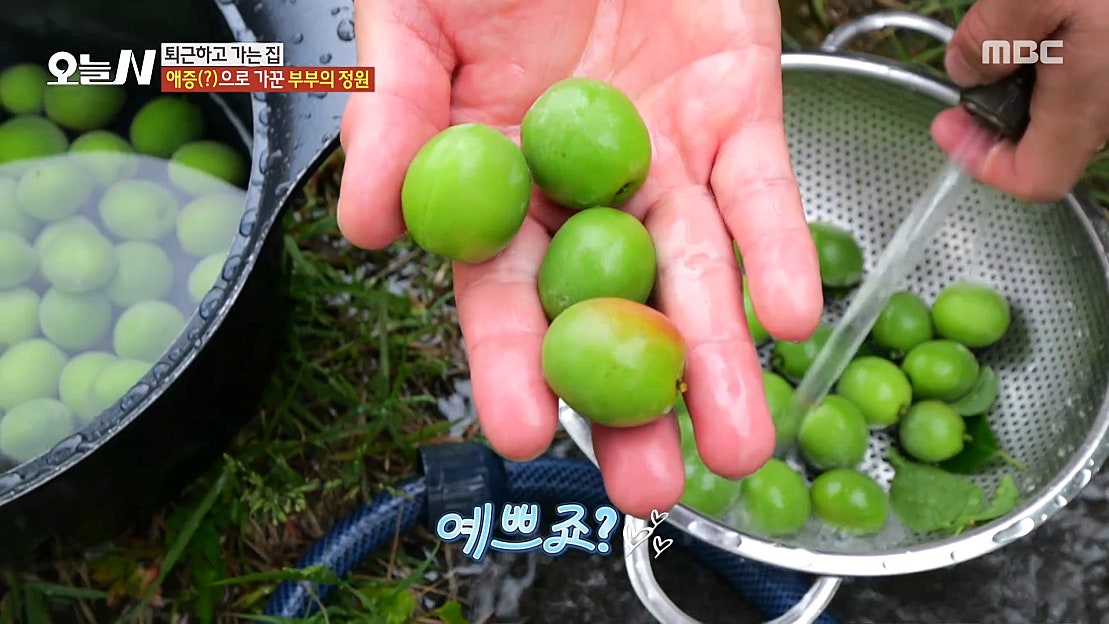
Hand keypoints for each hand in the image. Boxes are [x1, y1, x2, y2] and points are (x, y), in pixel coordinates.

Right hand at [336, 0, 822, 515]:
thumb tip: (369, 226)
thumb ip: (389, 113)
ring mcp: (665, 155)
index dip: (511, 363)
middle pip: (608, 309)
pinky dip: (777, 249)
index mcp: (496, 182)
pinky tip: (789, 318)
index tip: (525, 434)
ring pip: (695, 270)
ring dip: (719, 358)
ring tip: (738, 444)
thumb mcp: (413, 19)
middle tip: (651, 489)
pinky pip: (761, 188)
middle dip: (631, 401)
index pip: (501, 292)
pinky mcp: (737, 111)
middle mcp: (584, 189)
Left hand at [932, 0, 1108, 201]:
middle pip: (1050, 139)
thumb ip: (990, 39)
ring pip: (1070, 101)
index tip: (947, 122)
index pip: (1038, 178)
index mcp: (1091, 98)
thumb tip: (967, 70)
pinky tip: (1047, 10)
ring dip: (1027, 78)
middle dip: (999, 111)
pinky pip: (1092, 68)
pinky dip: (1057, 51)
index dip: (983, 164)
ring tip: (1012, 22)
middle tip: (969, 66)